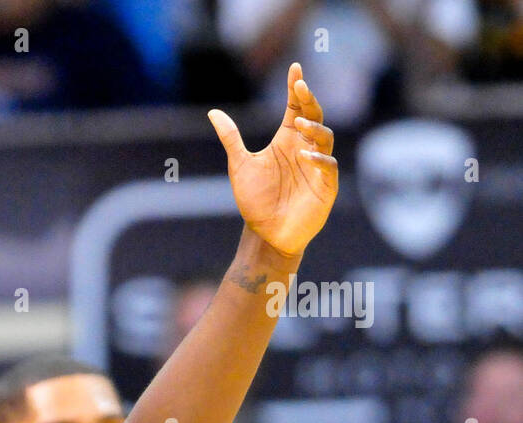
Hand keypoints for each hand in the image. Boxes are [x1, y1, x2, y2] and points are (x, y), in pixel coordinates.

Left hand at [208, 63, 338, 257]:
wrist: (265, 234)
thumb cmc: (256, 200)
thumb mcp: (240, 165)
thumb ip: (231, 138)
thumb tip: (213, 112)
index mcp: (287, 140)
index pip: (296, 107)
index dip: (297, 88)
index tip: (295, 69)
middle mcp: (305, 148)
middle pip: (313, 116)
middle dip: (309, 100)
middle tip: (300, 86)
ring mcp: (317, 166)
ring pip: (324, 139)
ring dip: (314, 129)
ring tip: (299, 124)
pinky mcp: (325, 186)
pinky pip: (328, 167)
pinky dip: (318, 160)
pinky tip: (305, 156)